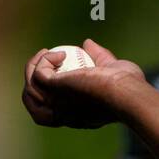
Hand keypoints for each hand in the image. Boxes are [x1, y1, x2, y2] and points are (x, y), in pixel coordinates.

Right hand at [22, 38, 143, 128]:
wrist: (128, 92)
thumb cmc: (128, 87)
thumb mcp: (112, 69)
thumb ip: (100, 57)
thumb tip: (87, 43)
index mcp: (78, 115)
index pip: (53, 111)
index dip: (49, 91)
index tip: (58, 70)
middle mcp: (65, 115)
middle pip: (35, 107)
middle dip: (32, 84)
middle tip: (44, 61)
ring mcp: (58, 104)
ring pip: (30, 90)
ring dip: (32, 67)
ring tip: (48, 52)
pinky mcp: (55, 90)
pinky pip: (37, 74)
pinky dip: (43, 60)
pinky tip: (60, 54)